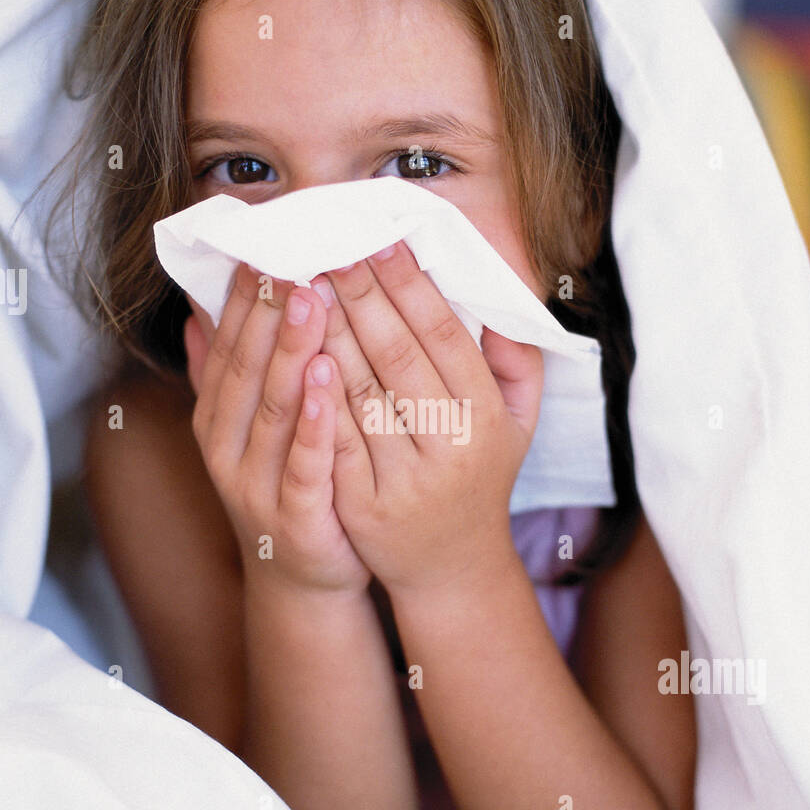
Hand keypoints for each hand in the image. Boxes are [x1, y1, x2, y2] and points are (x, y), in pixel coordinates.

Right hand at [184, 262, 370, 594]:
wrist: (303, 579)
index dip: (243, 300)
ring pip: (272, 410)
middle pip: (246, 371)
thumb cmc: (287, 488)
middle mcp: (226, 449)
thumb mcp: (250, 429)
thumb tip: (195, 310)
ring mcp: (256, 485)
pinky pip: (304, 464)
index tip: (264, 247)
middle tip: (292, 258)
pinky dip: (314, 423)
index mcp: (218, 421)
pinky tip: (328, 384)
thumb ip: (224, 373)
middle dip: (267, 313)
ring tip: (312, 301)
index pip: (228, 348)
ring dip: (289, 353)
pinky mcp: (295, 517)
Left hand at [314, 240, 543, 593]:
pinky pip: (331, 439)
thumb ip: (517, 360)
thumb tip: (503, 298)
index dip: (411, 286)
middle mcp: (450, 448)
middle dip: (360, 297)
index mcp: (487, 418)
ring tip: (303, 286)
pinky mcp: (363, 506)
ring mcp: (404, 480)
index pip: (445, 336)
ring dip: (326, 334)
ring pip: (358, 393)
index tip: (381, 241)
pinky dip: (310, 395)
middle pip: (397, 356)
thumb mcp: (518, 423)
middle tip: (330, 248)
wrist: (451, 567)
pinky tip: (291, 353)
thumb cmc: (481, 476)